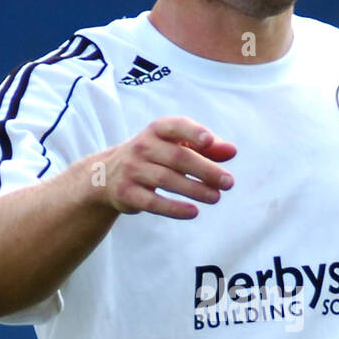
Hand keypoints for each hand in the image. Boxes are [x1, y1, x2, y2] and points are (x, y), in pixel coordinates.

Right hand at [98, 116, 236, 218]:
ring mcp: (132, 169)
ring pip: (167, 180)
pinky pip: (152, 202)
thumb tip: (232, 151)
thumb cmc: (154, 157)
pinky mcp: (127, 192)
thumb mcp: (176, 146)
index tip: (209, 142)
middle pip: (178, 158)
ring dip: (195, 189)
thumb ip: (206, 147)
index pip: (176, 127)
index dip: (193, 133)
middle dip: (205, 170)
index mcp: (157, 130)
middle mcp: (142, 147)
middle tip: (229, 182)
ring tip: (216, 197)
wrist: (106, 175)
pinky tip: (194, 212)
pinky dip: (174, 208)